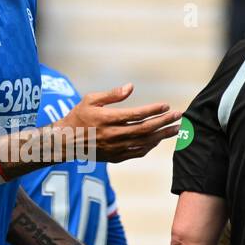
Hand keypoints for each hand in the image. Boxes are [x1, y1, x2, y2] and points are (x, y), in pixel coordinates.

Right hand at [57, 84, 181, 163]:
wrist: (66, 142)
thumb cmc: (78, 117)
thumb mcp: (90, 100)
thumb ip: (112, 94)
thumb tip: (130, 87)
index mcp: (107, 119)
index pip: (136, 114)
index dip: (153, 109)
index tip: (166, 105)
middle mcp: (113, 135)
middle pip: (145, 129)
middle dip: (164, 122)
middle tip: (178, 116)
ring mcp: (115, 148)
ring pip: (144, 142)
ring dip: (162, 135)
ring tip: (175, 129)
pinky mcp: (115, 157)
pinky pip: (137, 153)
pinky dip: (150, 146)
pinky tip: (159, 139)